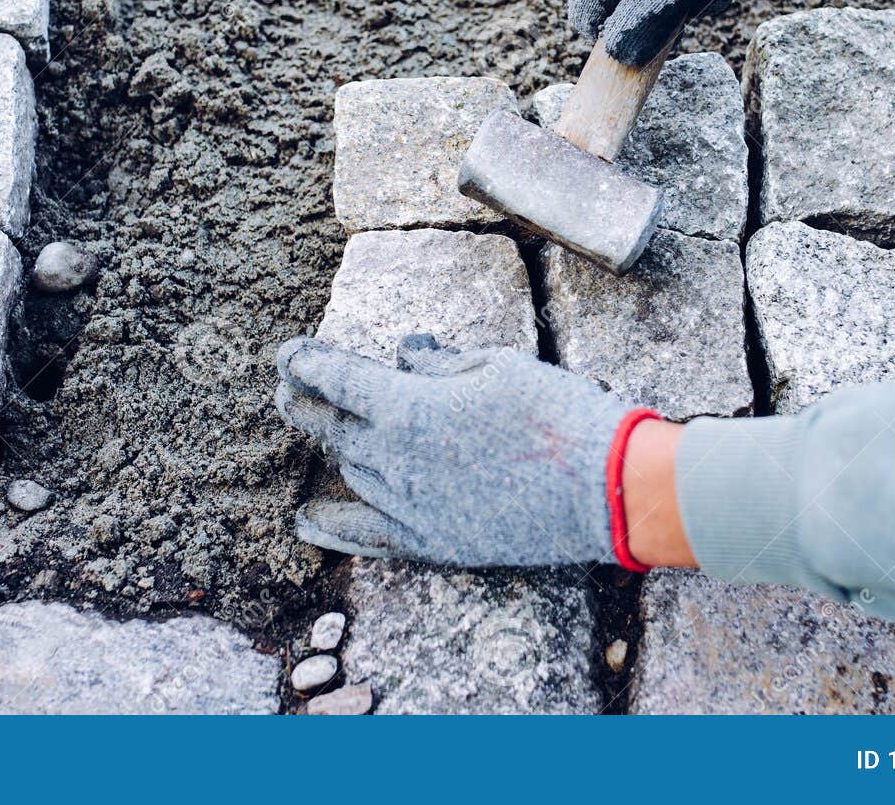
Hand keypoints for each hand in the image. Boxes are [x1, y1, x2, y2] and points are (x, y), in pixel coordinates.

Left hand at [275, 333, 637, 566]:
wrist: (607, 490)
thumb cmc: (558, 414)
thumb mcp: (497, 364)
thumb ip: (439, 362)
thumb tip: (406, 354)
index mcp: (409, 409)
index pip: (337, 380)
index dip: (307, 362)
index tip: (287, 352)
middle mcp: (396, 462)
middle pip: (330, 428)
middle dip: (302, 404)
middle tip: (287, 387)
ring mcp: (411, 507)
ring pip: (352, 472)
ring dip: (336, 447)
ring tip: (325, 429)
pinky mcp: (434, 543)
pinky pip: (366, 536)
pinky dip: (332, 526)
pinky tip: (306, 520)